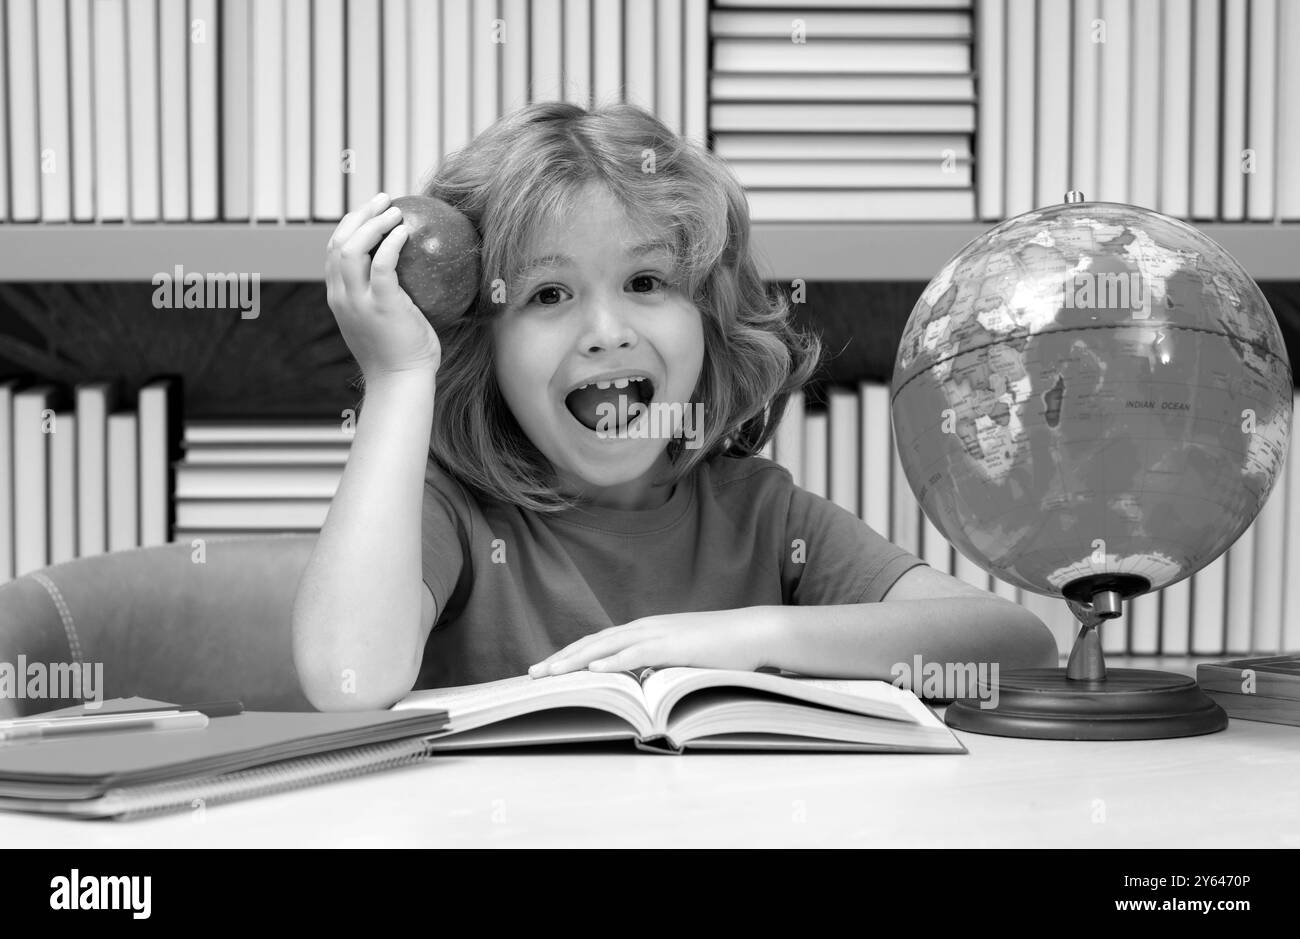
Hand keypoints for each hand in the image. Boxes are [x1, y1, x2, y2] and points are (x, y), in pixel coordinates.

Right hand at [325, 192, 442, 378]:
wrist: (401, 383)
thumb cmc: (402, 356)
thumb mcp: (384, 323)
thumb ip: (387, 298)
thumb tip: (414, 274)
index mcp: (339, 299)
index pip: (333, 253)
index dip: (348, 226)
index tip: (370, 212)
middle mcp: (342, 297)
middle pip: (338, 243)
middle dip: (358, 215)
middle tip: (383, 200)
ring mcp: (358, 302)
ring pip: (352, 248)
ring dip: (373, 223)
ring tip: (395, 210)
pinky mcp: (381, 305)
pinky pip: (382, 264)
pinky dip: (391, 243)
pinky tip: (405, 231)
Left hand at [527, 608, 780, 676]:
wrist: (754, 632)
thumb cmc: (721, 648)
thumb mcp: (681, 657)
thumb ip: (657, 666)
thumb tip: (639, 686)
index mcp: (645, 630)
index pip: (598, 642)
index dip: (570, 654)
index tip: (546, 668)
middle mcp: (645, 627)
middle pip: (593, 643)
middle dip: (561, 658)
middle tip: (532, 674)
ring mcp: (658, 634)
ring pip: (606, 647)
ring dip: (575, 660)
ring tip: (549, 673)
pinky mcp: (674, 645)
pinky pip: (637, 654)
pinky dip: (613, 662)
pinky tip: (593, 672)